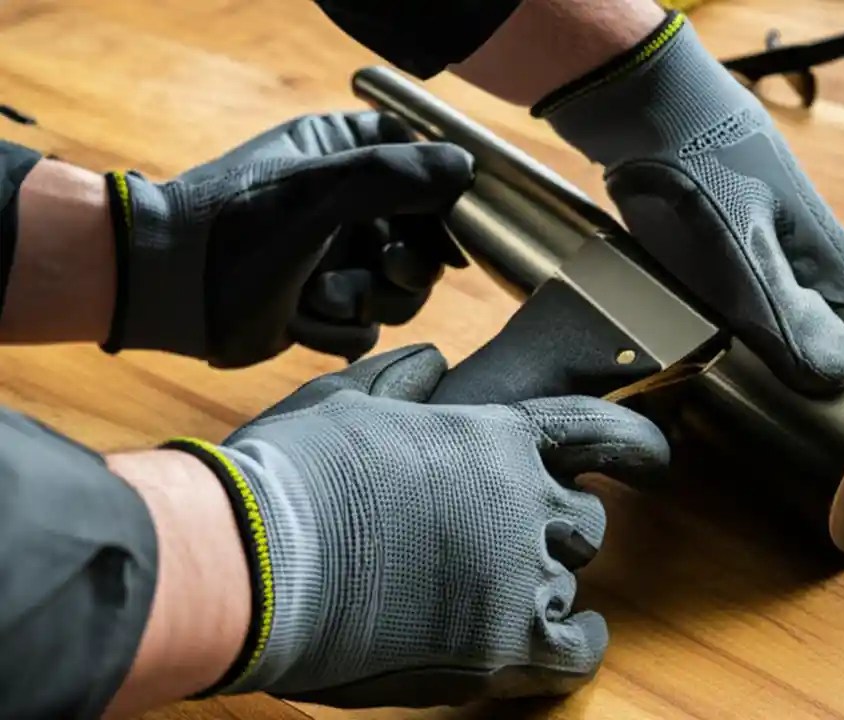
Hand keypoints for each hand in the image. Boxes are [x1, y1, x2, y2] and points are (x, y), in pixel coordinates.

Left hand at [107, 112, 472, 366]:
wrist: (170, 293)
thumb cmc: (237, 229)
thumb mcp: (319, 193)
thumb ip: (396, 176)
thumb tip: (467, 170)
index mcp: (346, 154)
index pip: (424, 166)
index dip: (444, 201)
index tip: (449, 229)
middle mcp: (350, 205)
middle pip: (426, 240)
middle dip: (406, 265)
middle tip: (390, 268)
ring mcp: (340, 258)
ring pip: (403, 291)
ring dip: (367, 300)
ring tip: (319, 298)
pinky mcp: (326, 307)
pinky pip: (368, 327)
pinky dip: (337, 329)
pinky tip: (298, 318)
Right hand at [168, 345, 668, 707]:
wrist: (251, 560)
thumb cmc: (288, 476)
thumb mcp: (344, 401)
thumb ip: (401, 380)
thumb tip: (431, 363)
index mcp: (495, 436)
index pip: (597, 431)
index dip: (635, 443)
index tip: (655, 457)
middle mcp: (523, 501)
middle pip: (582, 521)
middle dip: (554, 527)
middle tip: (507, 540)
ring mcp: (517, 574)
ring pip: (569, 580)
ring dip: (539, 584)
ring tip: (486, 592)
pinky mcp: (498, 645)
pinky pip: (573, 651)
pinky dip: (576, 646)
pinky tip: (561, 641)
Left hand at [542, 15, 843, 394]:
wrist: (649, 109)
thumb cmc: (704, 170)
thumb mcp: (742, 245)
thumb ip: (782, 311)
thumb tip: (835, 377)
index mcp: (833, 269)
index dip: (830, 402)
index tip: (795, 438)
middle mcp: (809, 270)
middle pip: (811, 349)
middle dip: (785, 386)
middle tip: (743, 419)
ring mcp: (768, 264)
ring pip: (772, 334)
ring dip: (750, 363)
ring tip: (716, 395)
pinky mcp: (729, 260)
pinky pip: (736, 315)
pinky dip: (720, 337)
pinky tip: (693, 354)